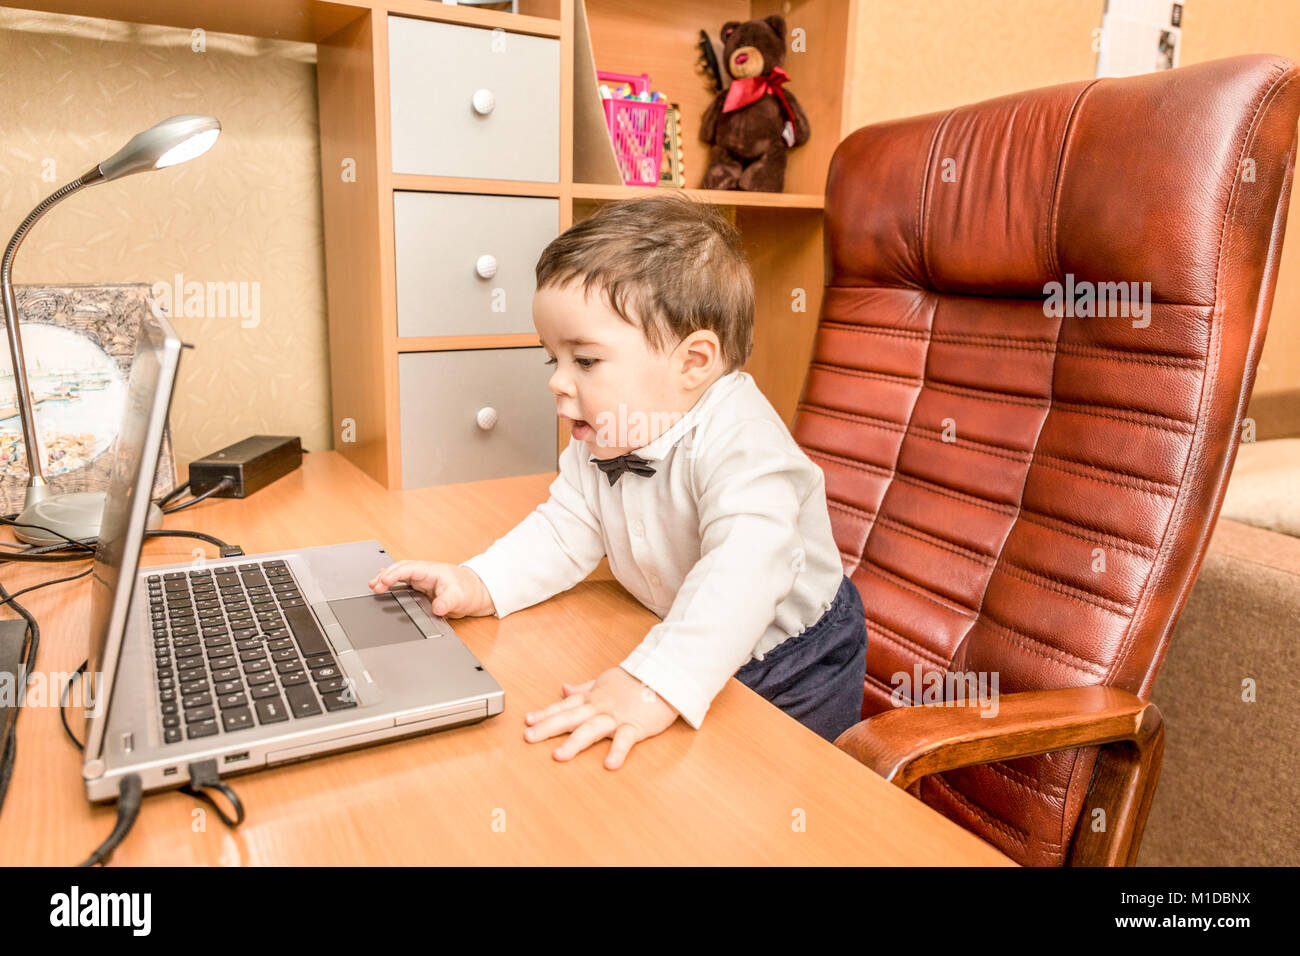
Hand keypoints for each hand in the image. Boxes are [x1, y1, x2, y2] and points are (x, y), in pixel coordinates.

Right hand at [368, 560, 495, 617]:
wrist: (478, 593)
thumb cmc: (470, 590)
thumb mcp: (460, 597)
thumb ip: (447, 601)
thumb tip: (437, 607)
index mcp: (431, 571)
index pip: (408, 569)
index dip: (394, 574)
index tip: (383, 581)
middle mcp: (425, 574)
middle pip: (401, 570)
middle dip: (386, 576)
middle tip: (373, 585)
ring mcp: (423, 581)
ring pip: (401, 576)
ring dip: (387, 579)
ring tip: (372, 585)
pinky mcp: (423, 589)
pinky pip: (405, 585)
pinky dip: (393, 586)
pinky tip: (385, 588)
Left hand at [523, 666, 678, 768]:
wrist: (666, 674)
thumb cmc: (636, 680)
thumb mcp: (605, 681)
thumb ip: (583, 688)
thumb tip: (563, 688)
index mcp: (593, 698)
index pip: (565, 706)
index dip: (546, 714)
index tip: (527, 721)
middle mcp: (600, 707)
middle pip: (571, 717)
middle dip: (549, 727)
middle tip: (529, 737)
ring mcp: (617, 717)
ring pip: (592, 729)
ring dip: (575, 742)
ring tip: (559, 756)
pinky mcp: (636, 726)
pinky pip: (626, 739)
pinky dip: (618, 751)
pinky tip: (609, 764)